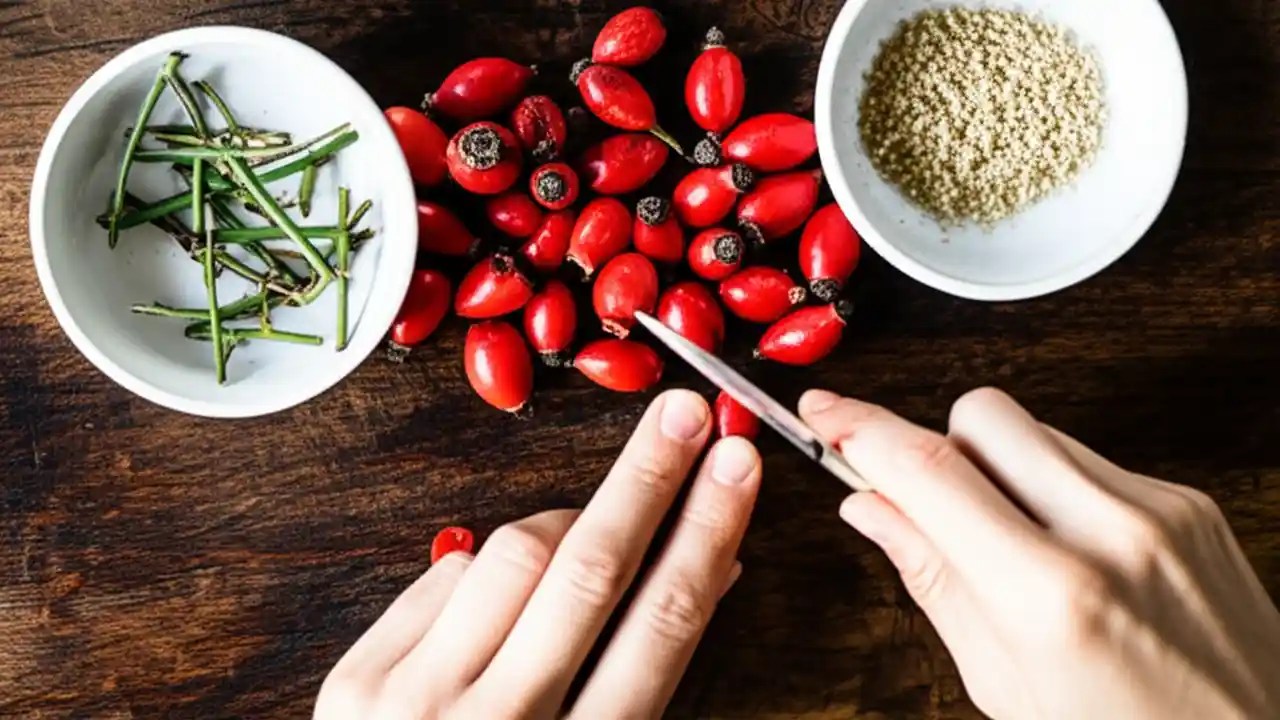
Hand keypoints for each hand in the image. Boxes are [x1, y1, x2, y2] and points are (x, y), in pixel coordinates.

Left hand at [315, 390, 760, 718]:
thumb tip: (708, 568)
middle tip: (685, 412)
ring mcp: (413, 704)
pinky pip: (441, 576)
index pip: (659, 627)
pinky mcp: (354, 684)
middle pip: (586, 570)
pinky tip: (503, 592)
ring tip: (583, 539)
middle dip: (646, 480)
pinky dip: (484, 568)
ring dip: (560, 529)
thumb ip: (645, 675)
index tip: (736, 464)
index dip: (705, 534)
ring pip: (509, 557)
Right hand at [800, 387, 1279, 718]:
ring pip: (1036, 430)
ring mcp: (1160, 511)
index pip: (929, 471)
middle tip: (934, 504)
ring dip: (999, 469)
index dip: (861, 427)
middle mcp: (1112, 534)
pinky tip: (1067, 550)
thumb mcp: (1003, 683)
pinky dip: (1056, 489)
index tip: (824, 411)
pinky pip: (1090, 458)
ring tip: (1012, 545)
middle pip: (983, 416)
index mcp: (1050, 595)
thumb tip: (869, 508)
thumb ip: (932, 580)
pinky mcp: (1188, 502)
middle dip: (940, 445)